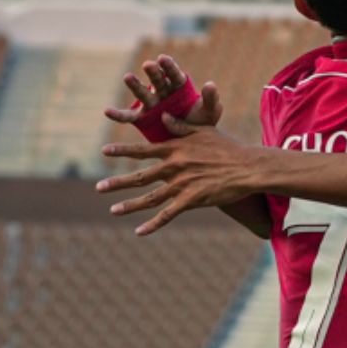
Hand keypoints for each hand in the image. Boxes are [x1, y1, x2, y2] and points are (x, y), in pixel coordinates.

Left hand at [98, 118, 268, 234]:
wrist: (247, 167)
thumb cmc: (228, 147)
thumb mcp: (204, 131)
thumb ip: (181, 126)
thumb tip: (164, 116)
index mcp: (175, 149)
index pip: (143, 150)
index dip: (122, 151)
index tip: (104, 151)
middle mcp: (174, 167)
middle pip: (140, 176)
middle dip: (117, 183)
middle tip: (98, 187)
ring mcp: (181, 185)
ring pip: (150, 198)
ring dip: (130, 205)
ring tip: (112, 210)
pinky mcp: (192, 200)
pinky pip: (168, 214)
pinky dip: (153, 224)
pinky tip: (139, 231)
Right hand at [103, 56, 223, 132]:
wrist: (193, 142)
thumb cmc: (202, 123)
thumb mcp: (209, 112)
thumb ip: (210, 99)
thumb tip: (210, 84)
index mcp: (179, 87)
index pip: (174, 74)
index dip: (169, 66)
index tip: (163, 59)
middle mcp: (163, 92)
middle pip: (157, 80)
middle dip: (153, 73)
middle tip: (149, 65)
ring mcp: (151, 104)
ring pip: (142, 93)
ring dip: (135, 85)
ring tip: (127, 77)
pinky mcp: (142, 118)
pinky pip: (128, 116)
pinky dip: (117, 114)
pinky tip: (107, 111)